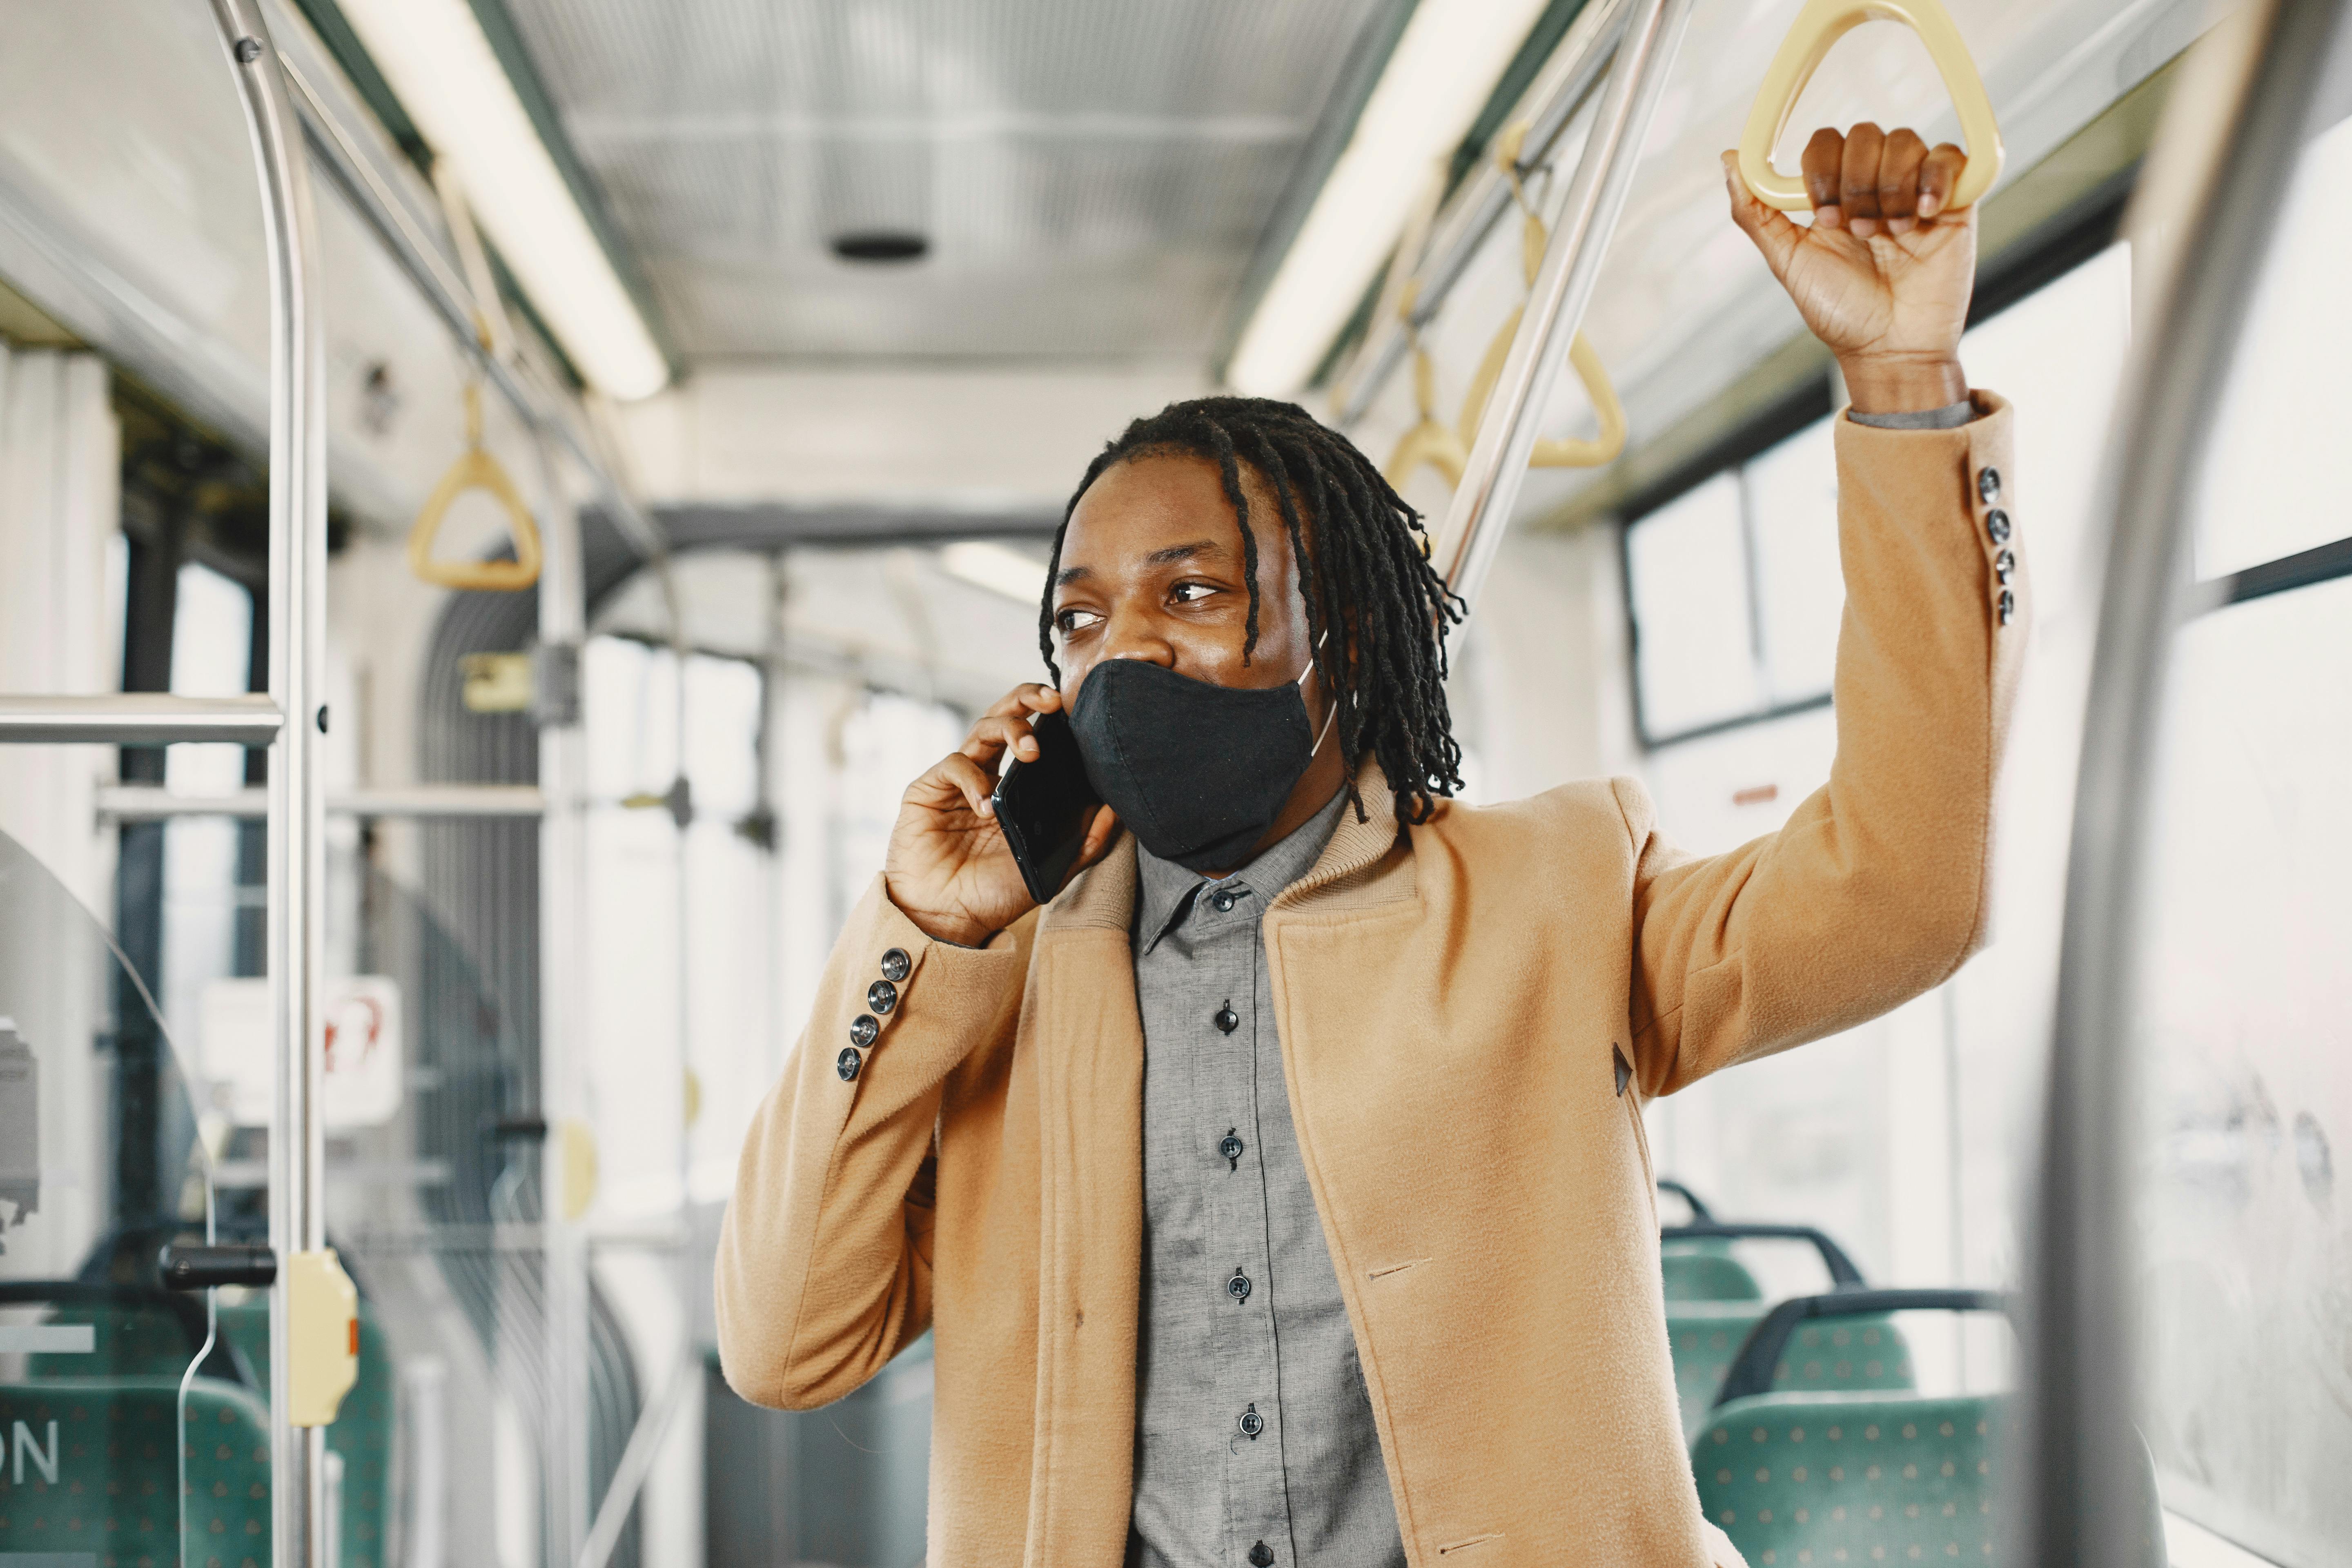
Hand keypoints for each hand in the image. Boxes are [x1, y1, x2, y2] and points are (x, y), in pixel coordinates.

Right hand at [884, 683, 1120, 946]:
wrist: (948, 921)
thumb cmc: (994, 895)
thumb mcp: (1050, 870)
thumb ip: (1084, 844)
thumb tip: (1116, 810)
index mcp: (1013, 787)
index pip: (1030, 735)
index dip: (1047, 716)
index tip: (1072, 710)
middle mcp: (984, 775)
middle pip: (1003, 716)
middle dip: (1027, 698)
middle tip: (1051, 702)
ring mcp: (955, 781)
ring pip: (981, 729)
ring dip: (1009, 729)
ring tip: (1031, 752)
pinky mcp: (927, 791)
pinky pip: (953, 764)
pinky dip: (972, 777)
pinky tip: (985, 805)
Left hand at [1723, 125, 1976, 412]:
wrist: (1890, 348)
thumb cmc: (1840, 310)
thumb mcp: (1788, 260)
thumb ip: (1756, 212)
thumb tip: (1728, 158)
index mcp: (1834, 194)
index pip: (1827, 141)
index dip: (1823, 170)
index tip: (1827, 220)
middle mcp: (1874, 184)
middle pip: (1866, 134)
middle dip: (1856, 183)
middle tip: (1860, 232)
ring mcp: (1915, 189)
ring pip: (1905, 142)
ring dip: (1890, 189)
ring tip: (1890, 235)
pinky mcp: (1955, 200)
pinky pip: (1951, 158)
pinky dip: (1935, 179)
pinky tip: (1923, 215)